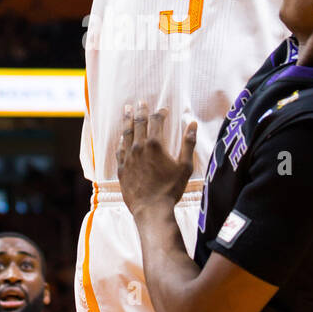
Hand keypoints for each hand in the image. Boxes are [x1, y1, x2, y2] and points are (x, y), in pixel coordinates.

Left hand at [116, 102, 196, 217]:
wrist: (151, 209)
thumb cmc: (171, 189)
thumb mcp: (185, 166)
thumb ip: (188, 143)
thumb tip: (193, 124)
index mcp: (155, 144)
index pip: (157, 121)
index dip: (160, 113)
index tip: (164, 110)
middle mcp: (139, 147)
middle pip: (139, 123)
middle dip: (141, 111)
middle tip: (141, 102)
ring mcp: (128, 158)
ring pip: (126, 133)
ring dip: (127, 120)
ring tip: (127, 109)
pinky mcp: (122, 168)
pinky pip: (119, 150)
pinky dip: (121, 140)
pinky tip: (121, 137)